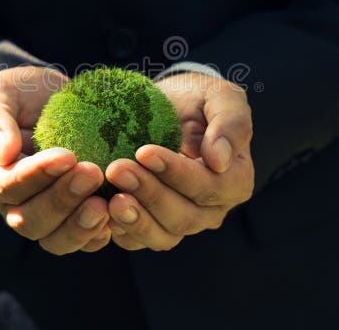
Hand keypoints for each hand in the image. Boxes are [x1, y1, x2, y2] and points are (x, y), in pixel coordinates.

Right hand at [0, 66, 111, 254]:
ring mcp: (45, 217)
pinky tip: (119, 216)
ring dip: (81, 226)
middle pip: (31, 220)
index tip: (67, 155)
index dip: (37, 175)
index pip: (9, 186)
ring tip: (106, 205)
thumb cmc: (20, 94)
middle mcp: (15, 205)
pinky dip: (99, 234)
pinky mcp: (72, 219)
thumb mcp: (0, 93)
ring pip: (56, 240)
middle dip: (63, 200)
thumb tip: (3, 152)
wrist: (49, 102)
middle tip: (93, 172)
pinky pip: (84, 240)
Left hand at [105, 72, 253, 250]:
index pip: (208, 186)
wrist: (170, 107)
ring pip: (163, 236)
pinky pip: (140, 241)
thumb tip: (220, 160)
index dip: (176, 173)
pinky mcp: (155, 226)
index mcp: (235, 180)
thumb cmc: (200, 100)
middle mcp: (212, 209)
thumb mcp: (222, 97)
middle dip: (149, 193)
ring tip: (110, 200)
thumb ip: (231, 124)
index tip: (144, 152)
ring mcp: (183, 221)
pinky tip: (103, 213)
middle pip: (184, 216)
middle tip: (117, 169)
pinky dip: (122, 231)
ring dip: (135, 219)